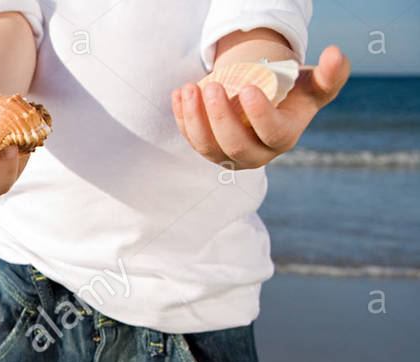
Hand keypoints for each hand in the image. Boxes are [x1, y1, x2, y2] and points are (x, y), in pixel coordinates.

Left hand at [171, 45, 349, 169]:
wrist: (269, 99)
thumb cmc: (296, 91)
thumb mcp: (316, 82)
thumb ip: (332, 73)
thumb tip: (335, 53)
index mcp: (283, 138)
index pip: (271, 133)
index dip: (259, 114)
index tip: (247, 87)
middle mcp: (255, 155)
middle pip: (234, 145)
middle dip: (220, 117)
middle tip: (212, 86)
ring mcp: (228, 155)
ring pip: (207, 147)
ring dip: (194, 118)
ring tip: (190, 88)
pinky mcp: (208, 149)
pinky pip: (191, 139)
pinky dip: (182, 118)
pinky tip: (179, 93)